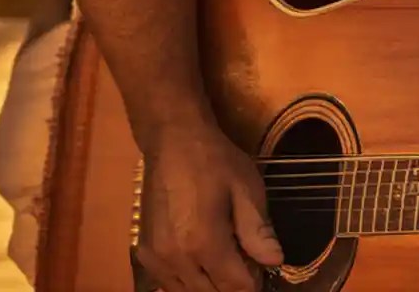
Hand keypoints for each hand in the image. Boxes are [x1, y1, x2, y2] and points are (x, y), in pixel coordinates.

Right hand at [135, 124, 283, 291]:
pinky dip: (189, 281)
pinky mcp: (143, 252)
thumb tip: (275, 262)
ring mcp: (155, 257)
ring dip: (211, 286)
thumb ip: (258, 230)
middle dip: (233, 285)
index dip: (255, 284)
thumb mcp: (246, 189)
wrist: (172, 141)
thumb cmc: (214, 161)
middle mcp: (175, 258)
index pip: (236, 287)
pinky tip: (202, 262)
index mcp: (204, 243)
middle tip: (247, 264)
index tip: (263, 270)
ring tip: (226, 261)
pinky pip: (169, 283)